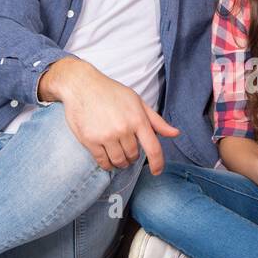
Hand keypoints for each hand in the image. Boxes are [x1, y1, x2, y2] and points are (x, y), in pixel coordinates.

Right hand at [41, 58, 178, 174]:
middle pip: (133, 156)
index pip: (153, 148)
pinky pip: (102, 161)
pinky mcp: (90, 140)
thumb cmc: (112, 92)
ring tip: (118, 156)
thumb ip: (156, 121)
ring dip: (120, 162)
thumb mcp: (137, 102)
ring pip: (119, 161)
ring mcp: (106, 135)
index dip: (158, 163)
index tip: (157, 171)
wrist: (82, 85)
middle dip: (133, 156)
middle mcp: (123, 129)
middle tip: (128, 150)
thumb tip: (175, 133)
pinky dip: (107, 164)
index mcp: (138, 119)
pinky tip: (107, 159)